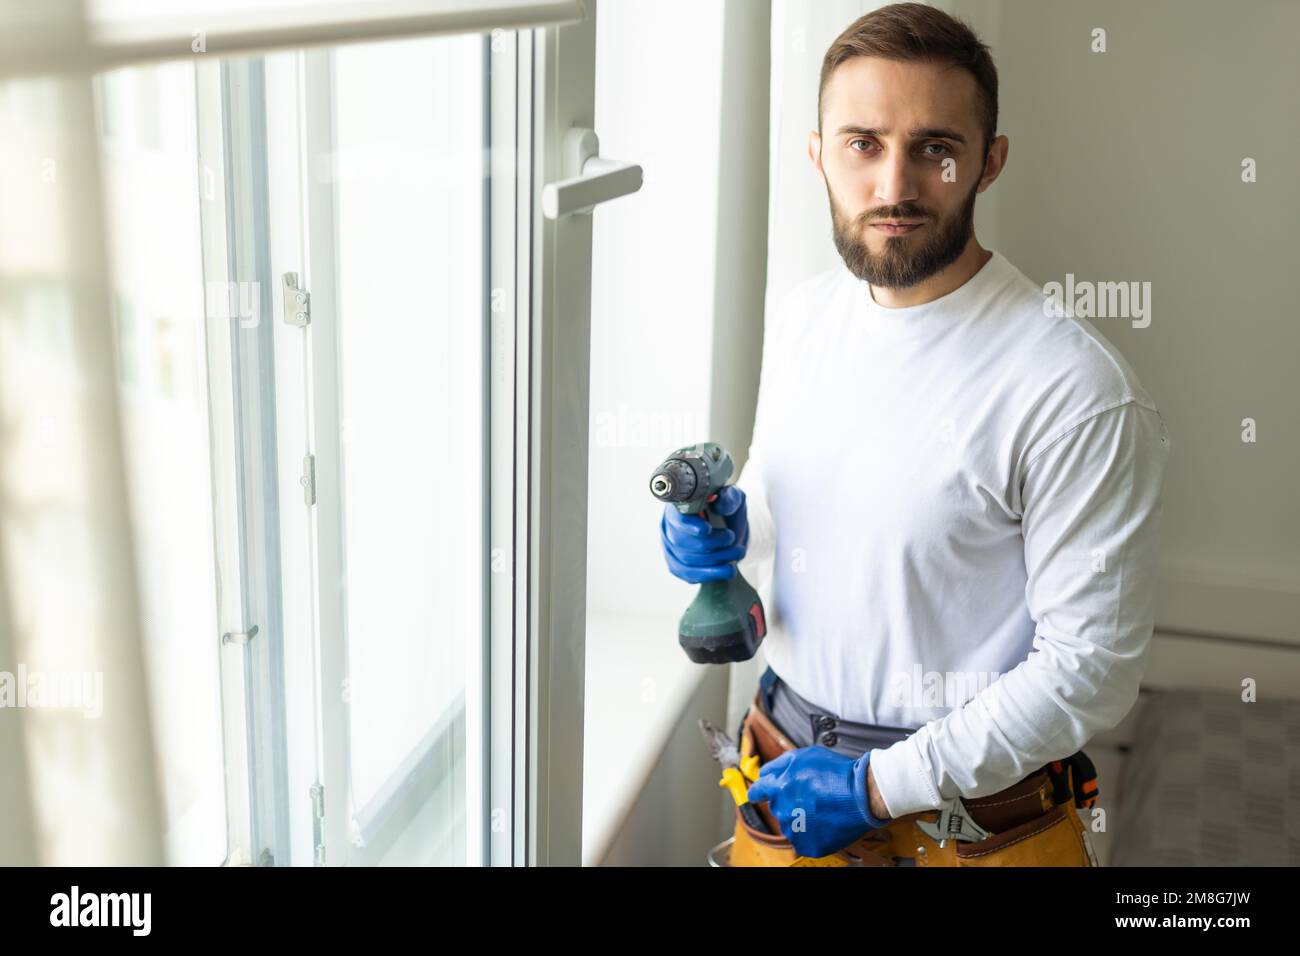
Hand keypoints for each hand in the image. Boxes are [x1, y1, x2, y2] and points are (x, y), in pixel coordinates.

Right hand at [659, 484, 748, 583]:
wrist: (730, 528)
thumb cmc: (728, 510)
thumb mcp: (733, 498)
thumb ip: (729, 497)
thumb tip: (721, 504)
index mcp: (679, 506)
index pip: (675, 517)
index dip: (689, 525)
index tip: (706, 529)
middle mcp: (670, 527)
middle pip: (680, 541)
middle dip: (711, 543)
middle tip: (732, 538)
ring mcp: (671, 548)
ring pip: (687, 559)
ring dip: (716, 559)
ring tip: (738, 552)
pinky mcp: (678, 566)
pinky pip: (689, 574)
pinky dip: (711, 574)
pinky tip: (728, 570)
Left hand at [746, 746, 889, 857]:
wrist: (862, 795)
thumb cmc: (836, 773)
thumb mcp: (804, 755)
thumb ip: (779, 764)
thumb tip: (764, 773)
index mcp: (778, 787)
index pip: (757, 791)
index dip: (759, 791)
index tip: (758, 794)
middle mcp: (782, 810)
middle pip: (777, 806)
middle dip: (787, 800)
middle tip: (809, 796)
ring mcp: (795, 830)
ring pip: (789, 823)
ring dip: (799, 817)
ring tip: (820, 809)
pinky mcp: (808, 845)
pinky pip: (802, 839)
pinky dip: (810, 833)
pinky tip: (823, 822)